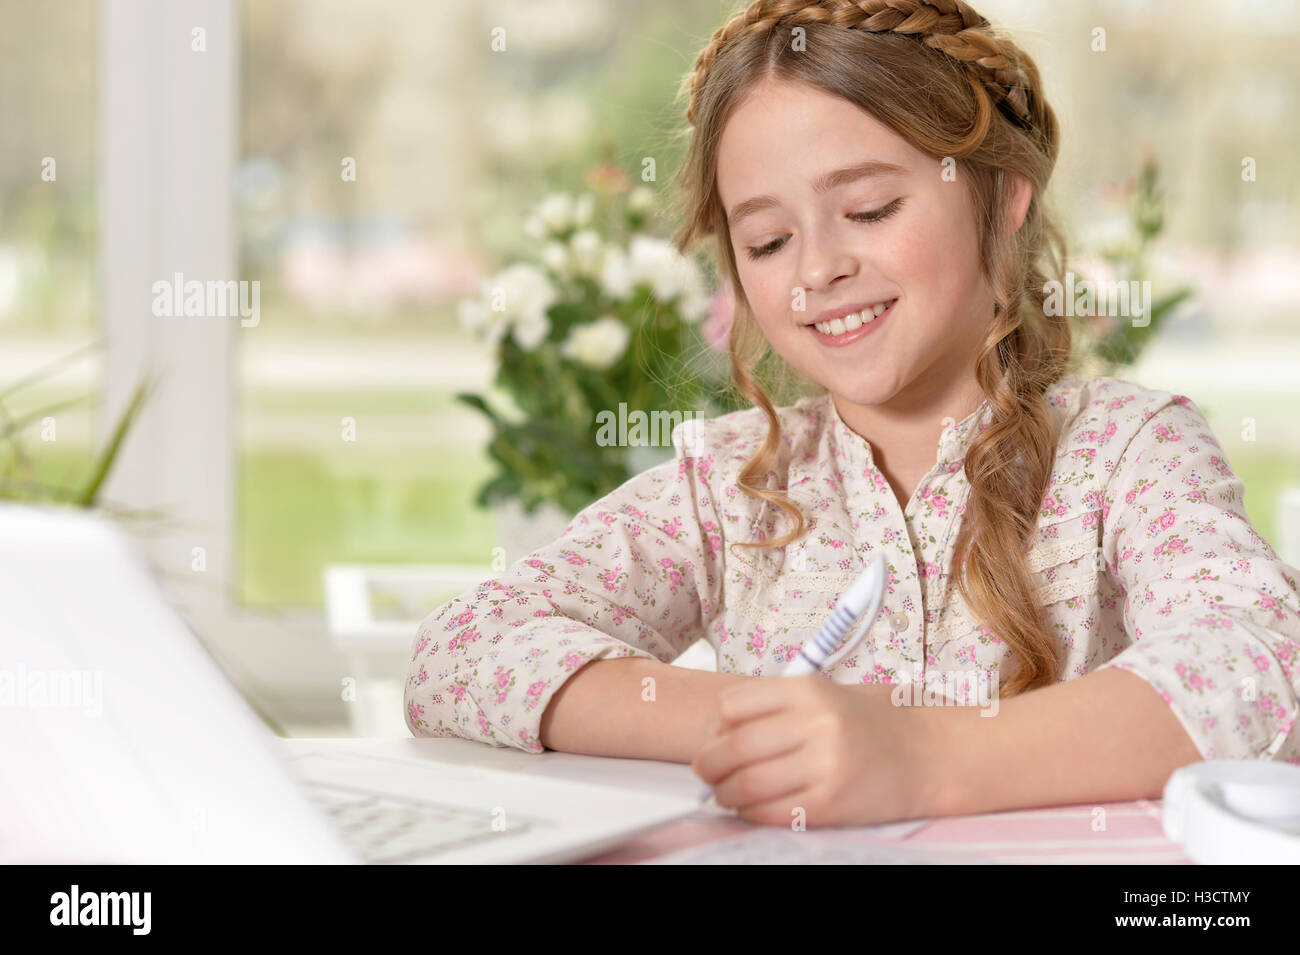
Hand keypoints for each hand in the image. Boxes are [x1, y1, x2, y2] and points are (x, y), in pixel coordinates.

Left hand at [691, 676, 941, 826]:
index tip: (713, 738)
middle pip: (734, 747)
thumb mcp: (822, 696)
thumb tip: (714, 735)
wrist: (924, 756)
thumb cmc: (864, 726)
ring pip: (746, 783)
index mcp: (809, 689)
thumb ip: (773, 708)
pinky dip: (750, 812)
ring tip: (725, 792)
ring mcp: (825, 765)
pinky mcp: (830, 804)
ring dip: (724, 792)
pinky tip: (752, 807)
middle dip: (709, 764)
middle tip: (706, 771)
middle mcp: (817, 723)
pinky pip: (771, 812)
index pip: (733, 705)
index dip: (714, 726)